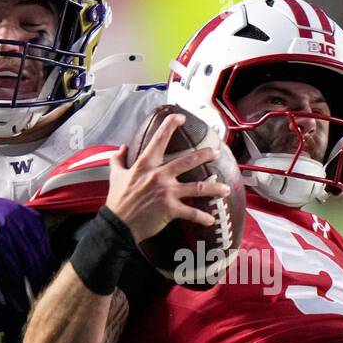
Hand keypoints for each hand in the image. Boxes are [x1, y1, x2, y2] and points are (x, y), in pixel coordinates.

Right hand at [104, 114, 230, 242]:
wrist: (118, 224)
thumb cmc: (117, 200)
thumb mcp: (115, 175)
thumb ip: (118, 160)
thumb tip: (122, 148)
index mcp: (145, 164)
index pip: (159, 139)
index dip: (171, 125)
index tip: (181, 118)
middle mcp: (159, 175)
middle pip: (188, 161)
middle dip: (205, 155)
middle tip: (216, 152)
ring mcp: (167, 192)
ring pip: (197, 188)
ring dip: (214, 188)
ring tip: (226, 189)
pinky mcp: (171, 209)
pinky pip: (192, 213)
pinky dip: (203, 217)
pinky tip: (212, 220)